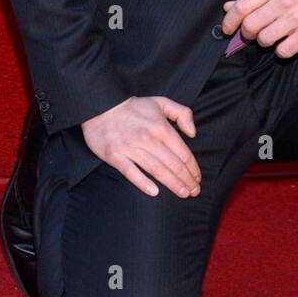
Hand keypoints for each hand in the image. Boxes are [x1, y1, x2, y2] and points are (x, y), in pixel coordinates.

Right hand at [81, 96, 199, 198]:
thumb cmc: (133, 107)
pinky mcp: (114, 155)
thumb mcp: (161, 102)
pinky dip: (143, 183)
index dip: (193, 168)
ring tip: (183, 194)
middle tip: (194, 192)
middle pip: (173, 165)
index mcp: (161, 127)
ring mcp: (130, 148)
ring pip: (156, 170)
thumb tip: (192, 133)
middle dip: (187, 180)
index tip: (198, 178)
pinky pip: (131, 172)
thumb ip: (182, 113)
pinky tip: (154, 192)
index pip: (183, 153)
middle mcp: (148, 139)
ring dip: (172, 184)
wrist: (99, 105)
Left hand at [222, 0, 297, 57]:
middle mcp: (284, 2)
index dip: (230, 21)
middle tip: (254, 34)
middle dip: (247, 34)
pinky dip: (281, 51)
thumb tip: (228, 7)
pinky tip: (286, 44)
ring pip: (264, 40)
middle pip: (250, 26)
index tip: (228, 29)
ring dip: (265, 42)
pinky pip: (283, 51)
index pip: (241, 6)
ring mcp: (296, 19)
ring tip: (272, 37)